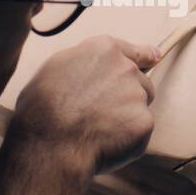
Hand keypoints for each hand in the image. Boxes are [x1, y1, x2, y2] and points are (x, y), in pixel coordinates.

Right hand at [9, 36, 157, 176]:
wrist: (49, 144)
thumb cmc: (43, 108)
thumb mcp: (57, 69)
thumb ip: (86, 61)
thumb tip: (102, 62)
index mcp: (104, 50)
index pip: (136, 51)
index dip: (143, 58)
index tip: (152, 59)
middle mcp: (125, 68)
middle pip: (141, 82)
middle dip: (127, 96)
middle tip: (99, 114)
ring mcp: (137, 95)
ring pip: (141, 107)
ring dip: (127, 117)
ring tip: (97, 129)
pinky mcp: (144, 122)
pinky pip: (140, 132)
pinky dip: (127, 140)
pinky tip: (103, 144)